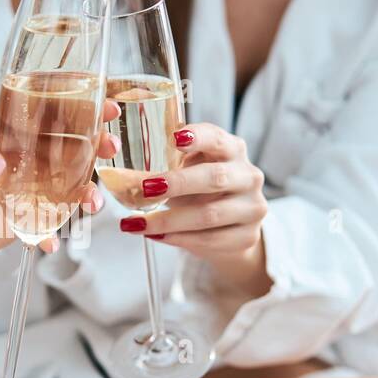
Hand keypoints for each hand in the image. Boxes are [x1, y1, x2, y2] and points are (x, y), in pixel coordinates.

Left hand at [0, 102, 119, 349]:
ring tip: (91, 202)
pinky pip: (50, 220)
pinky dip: (56, 229)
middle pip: (63, 143)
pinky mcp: (26, 217)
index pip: (39, 110)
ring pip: (65, 180)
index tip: (98, 104)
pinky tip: (51, 242)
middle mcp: (17, 157)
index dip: (71, 103)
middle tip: (109, 147)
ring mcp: (25, 187)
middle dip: (91, 143)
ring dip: (84, 188)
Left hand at [117, 122, 272, 297]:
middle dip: (177, 183)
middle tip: (145, 188)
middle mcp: (248, 176)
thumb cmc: (204, 190)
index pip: (218, 138)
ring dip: (168, 220)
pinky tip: (156, 236)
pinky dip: (178, 239)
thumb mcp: (191, 169)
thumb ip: (171, 164)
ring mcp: (252, 208)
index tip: (175, 138)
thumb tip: (125, 177)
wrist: (233, 226)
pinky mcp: (247, 237)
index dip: (198, 137)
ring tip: (136, 223)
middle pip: (215, 177)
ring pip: (209, 214)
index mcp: (233, 150)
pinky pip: (210, 239)